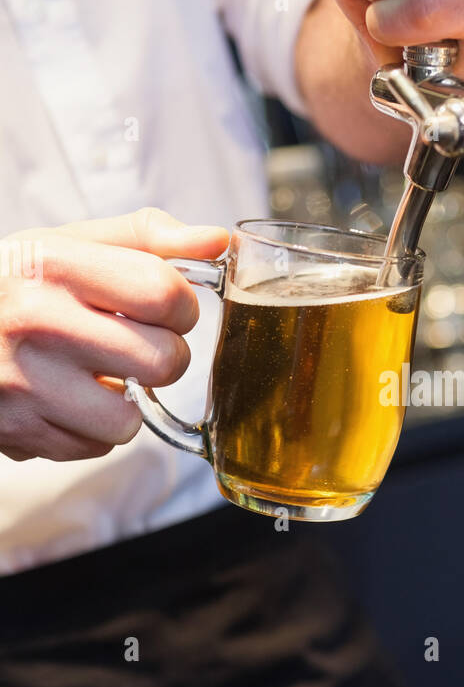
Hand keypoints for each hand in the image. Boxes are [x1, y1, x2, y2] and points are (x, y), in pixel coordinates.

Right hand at [0, 209, 228, 461]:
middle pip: (163, 359)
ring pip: (132, 418)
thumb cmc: (13, 287)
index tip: (167, 306)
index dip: (182, 304)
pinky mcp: (18, 434)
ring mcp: (22, 384)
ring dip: (127, 400)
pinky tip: (67, 398)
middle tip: (136, 342)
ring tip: (97, 372)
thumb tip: (220, 240)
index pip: (164, 292)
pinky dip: (92, 428)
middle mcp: (32, 322)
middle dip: (164, 354)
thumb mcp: (66, 245)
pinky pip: (96, 446)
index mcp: (50, 264)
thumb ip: (146, 239)